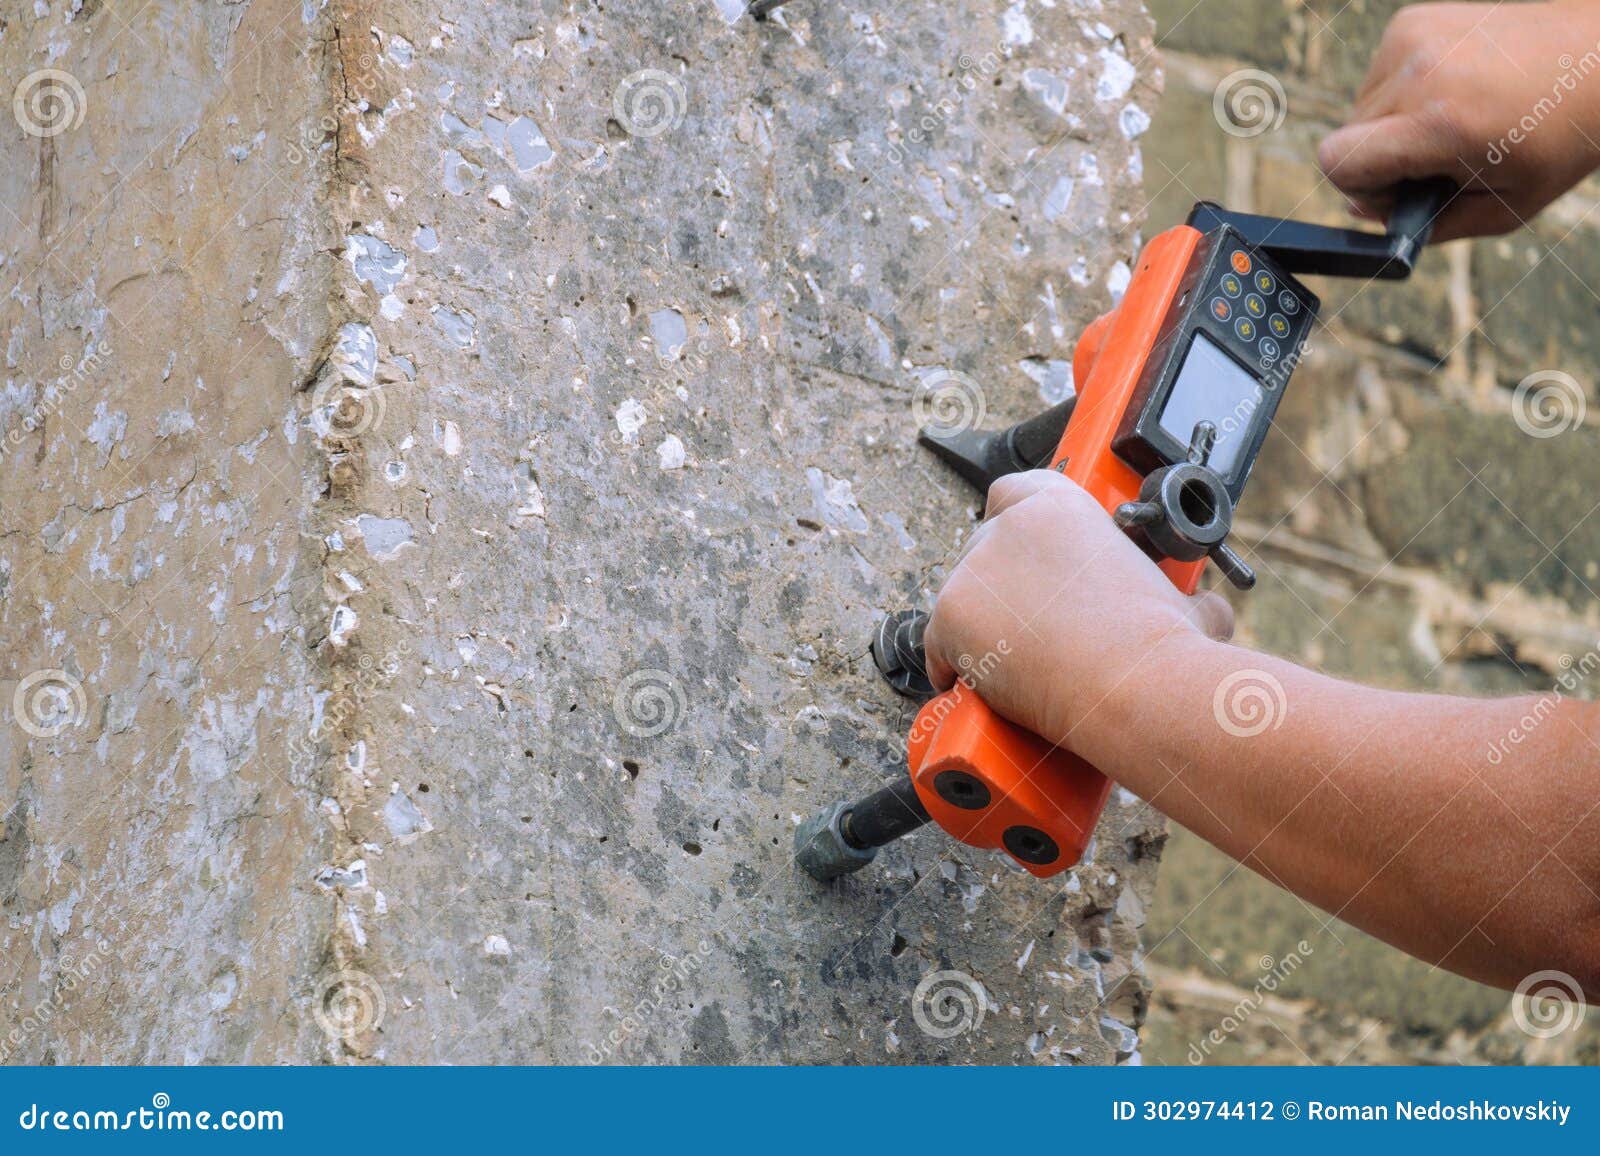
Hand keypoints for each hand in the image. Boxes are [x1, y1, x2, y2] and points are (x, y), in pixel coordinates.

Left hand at [921, 470, 1233, 748]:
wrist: (1135, 687)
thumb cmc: (1161, 644)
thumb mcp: (1185, 600)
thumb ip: (1182, 593)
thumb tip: (1207, 610)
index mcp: (1061, 505)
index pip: (1014, 491)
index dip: (1015, 527)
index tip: (1023, 560)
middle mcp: (1008, 526)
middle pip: (981, 548)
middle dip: (999, 586)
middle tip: (1026, 625)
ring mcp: (973, 570)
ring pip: (960, 596)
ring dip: (978, 625)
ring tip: (1014, 661)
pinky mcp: (950, 617)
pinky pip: (936, 644)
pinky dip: (952, 665)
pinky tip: (973, 682)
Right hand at [1318, 1, 1599, 240]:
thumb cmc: (1560, 137)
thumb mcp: (1504, 208)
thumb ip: (1426, 223)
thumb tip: (1363, 210)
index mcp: (1439, 124)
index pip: (1338, 163)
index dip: (1361, 188)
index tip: (1400, 189)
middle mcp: (1418, 73)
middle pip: (1349, 138)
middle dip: (1384, 158)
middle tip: (1443, 156)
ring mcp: (1412, 38)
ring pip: (1362, 107)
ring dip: (1395, 124)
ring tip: (1456, 118)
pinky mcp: (1412, 20)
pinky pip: (1380, 75)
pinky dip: (1405, 91)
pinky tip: (1454, 90)